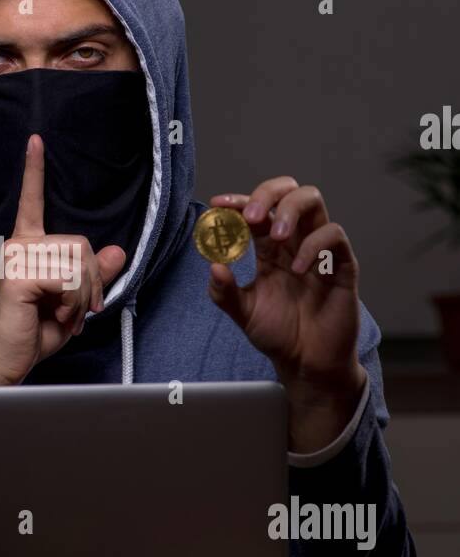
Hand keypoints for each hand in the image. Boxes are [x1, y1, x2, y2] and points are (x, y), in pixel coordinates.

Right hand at [0, 134, 126, 386]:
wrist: (8, 360)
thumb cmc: (34, 332)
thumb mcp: (74, 303)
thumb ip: (93, 277)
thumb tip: (116, 251)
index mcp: (28, 246)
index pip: (32, 202)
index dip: (34, 171)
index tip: (35, 141)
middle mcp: (19, 245)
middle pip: (82, 243)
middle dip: (92, 281)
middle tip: (79, 310)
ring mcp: (17, 257)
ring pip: (78, 262)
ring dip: (83, 296)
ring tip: (66, 315)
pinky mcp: (21, 274)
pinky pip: (69, 278)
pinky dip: (73, 303)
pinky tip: (58, 316)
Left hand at [206, 177, 367, 450]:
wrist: (307, 364)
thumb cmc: (279, 335)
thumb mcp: (244, 313)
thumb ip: (224, 293)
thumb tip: (213, 265)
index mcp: (270, 249)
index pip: (256, 211)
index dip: (238, 201)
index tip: (218, 204)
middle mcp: (294, 242)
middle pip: (288, 192)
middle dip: (267, 194)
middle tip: (251, 215)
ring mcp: (319, 251)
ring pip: (313, 202)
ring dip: (290, 209)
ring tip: (277, 233)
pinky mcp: (342, 266)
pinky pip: (334, 236)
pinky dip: (314, 244)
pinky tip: (298, 268)